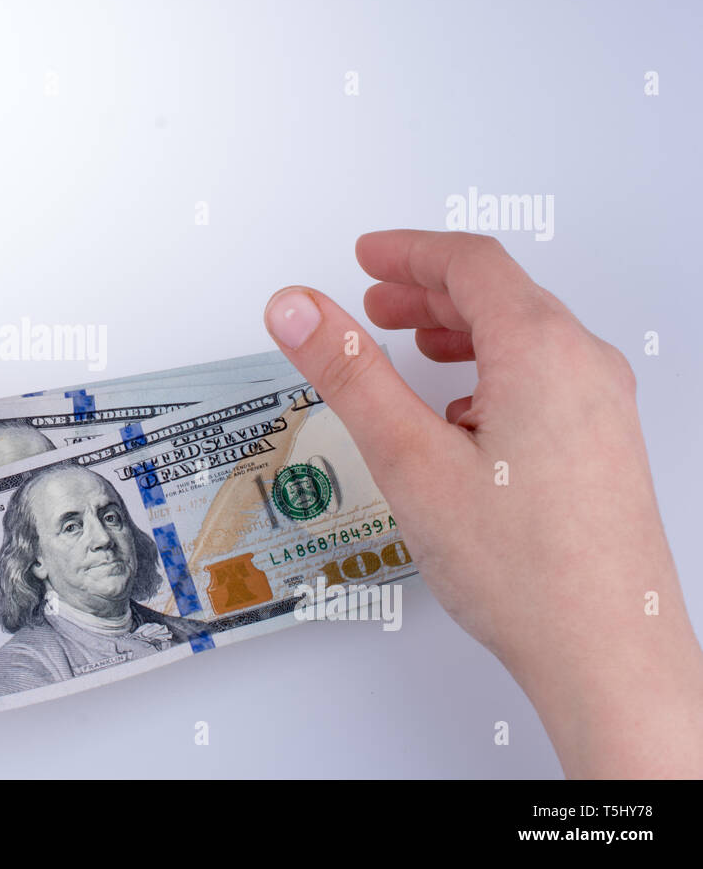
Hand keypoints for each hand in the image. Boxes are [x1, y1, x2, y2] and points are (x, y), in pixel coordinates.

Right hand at [263, 230, 702, 777]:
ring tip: (410, 351)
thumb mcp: (410, 458)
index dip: (409, 252)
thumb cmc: (523, 567)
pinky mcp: (604, 448)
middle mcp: (584, 367)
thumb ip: (351, 372)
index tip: (365, 256)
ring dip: (460, 332)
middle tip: (372, 303)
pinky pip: (545, 380)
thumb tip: (298, 307)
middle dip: (428, 293)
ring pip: (524, 339)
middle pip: (501, 296)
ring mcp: (603, 409)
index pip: (471, 264)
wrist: (608, 654)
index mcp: (541, 350)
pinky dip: (491, 373)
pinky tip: (458, 418)